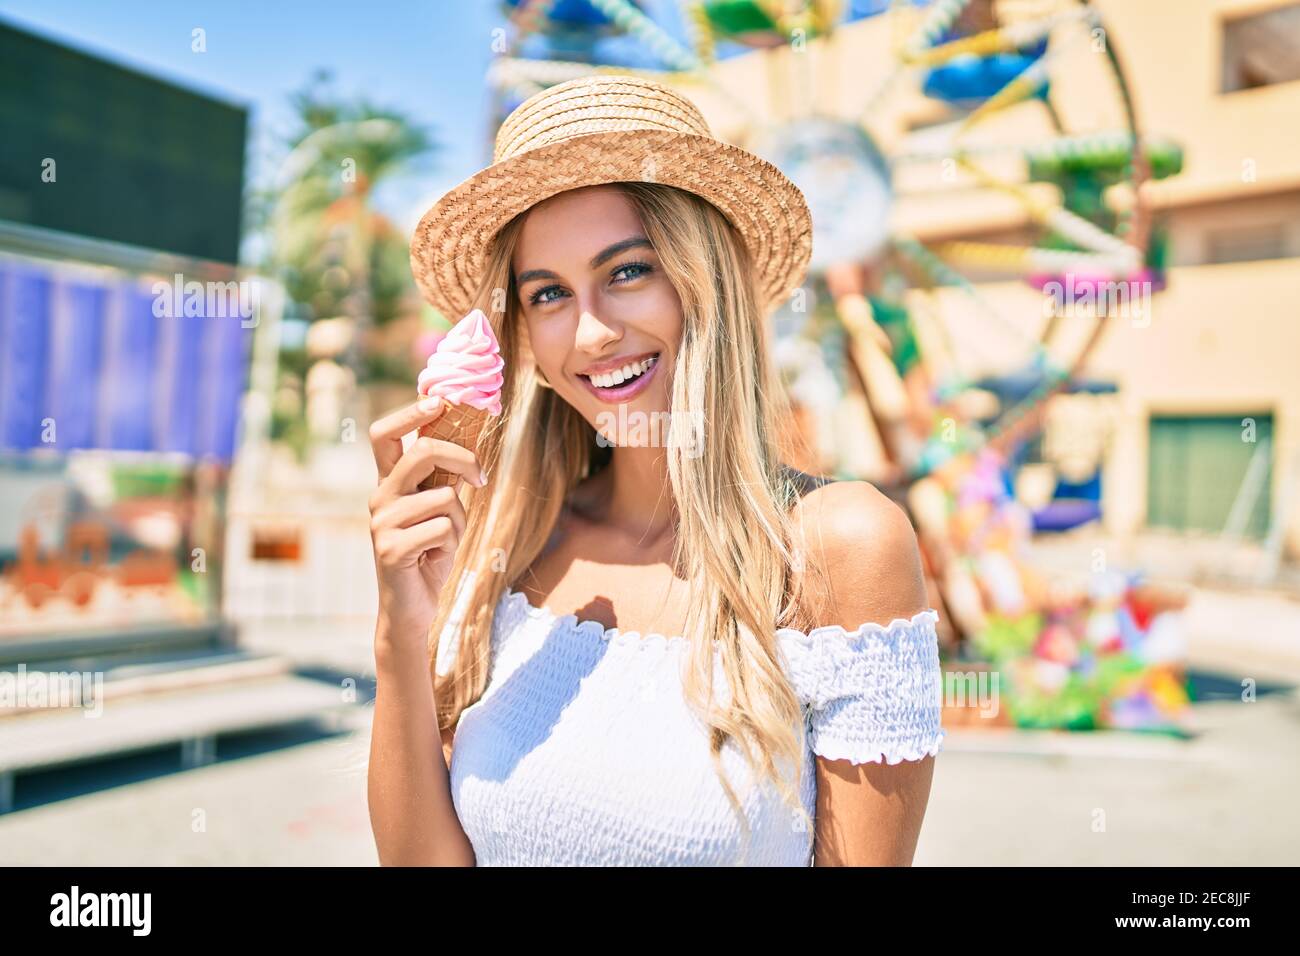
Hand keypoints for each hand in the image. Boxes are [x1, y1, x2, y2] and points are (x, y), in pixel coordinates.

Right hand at [367, 398, 484, 642]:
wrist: (412, 609)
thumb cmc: (429, 556)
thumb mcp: (439, 512)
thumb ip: (443, 481)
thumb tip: (467, 444)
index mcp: (389, 484)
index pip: (385, 435)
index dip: (410, 413)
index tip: (439, 402)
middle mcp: (379, 497)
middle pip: (422, 453)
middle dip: (462, 458)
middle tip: (481, 478)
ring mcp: (381, 523)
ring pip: (444, 498)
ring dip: (459, 522)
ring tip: (445, 542)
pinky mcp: (391, 549)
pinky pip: (443, 529)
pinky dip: (451, 544)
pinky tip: (435, 559)